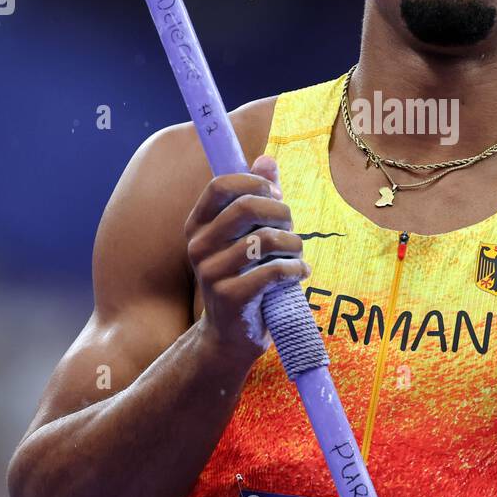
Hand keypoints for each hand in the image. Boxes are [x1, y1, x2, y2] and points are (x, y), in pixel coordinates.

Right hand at [183, 155, 308, 363]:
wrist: (230, 336)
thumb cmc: (245, 277)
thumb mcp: (248, 236)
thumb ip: (257, 197)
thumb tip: (266, 159)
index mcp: (198, 225)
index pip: (221, 184)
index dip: (254, 183)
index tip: (276, 197)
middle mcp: (198, 246)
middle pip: (245, 207)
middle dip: (281, 213)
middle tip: (292, 228)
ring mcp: (210, 273)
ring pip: (264, 240)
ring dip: (293, 245)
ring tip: (298, 255)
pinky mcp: (230, 298)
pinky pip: (273, 271)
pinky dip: (295, 270)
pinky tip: (299, 274)